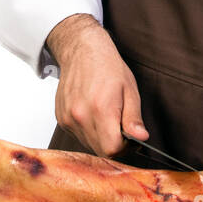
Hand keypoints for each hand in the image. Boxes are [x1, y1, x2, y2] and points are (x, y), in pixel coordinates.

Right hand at [46, 14, 148, 157]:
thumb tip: (141, 138)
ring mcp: (68, 118)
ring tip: (107, 117)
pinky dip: (89, 131)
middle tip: (122, 127)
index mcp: (101, 108)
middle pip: (100, 150)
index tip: (131, 139)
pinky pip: (78, 136)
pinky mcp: (61, 119)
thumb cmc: (108, 67)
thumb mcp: (130, 90)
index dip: (125, 148)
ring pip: (89, 145)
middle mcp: (80, 116)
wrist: (82, 51)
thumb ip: (133, 118)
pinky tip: (93, 114)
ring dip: (101, 138)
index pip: (112, 149)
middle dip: (115, 144)